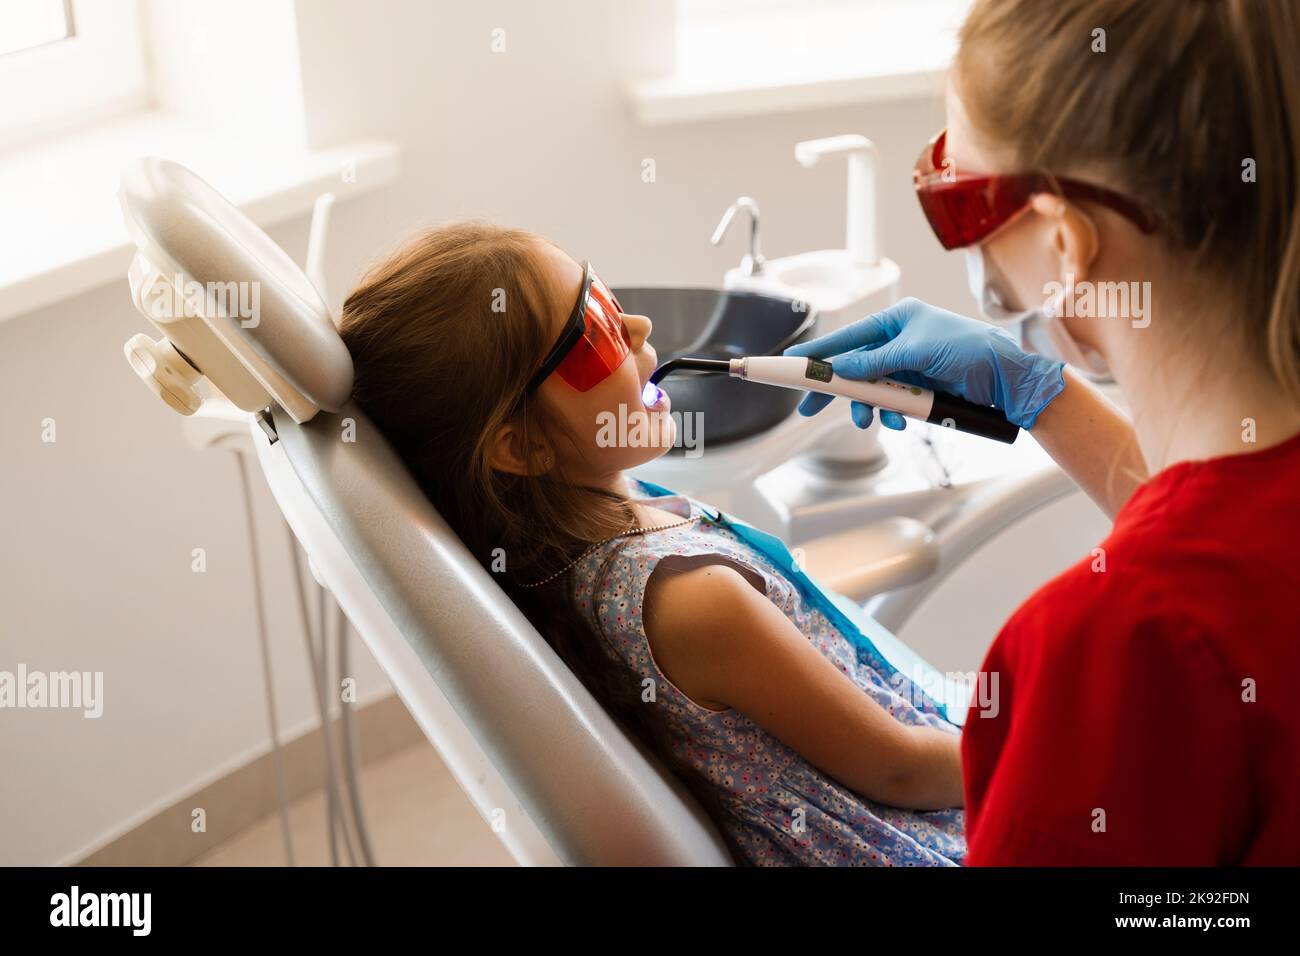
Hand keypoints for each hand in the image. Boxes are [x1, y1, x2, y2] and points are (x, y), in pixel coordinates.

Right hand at [784, 297, 1065, 429]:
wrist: (1009, 379)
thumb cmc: (971, 350)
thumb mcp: (917, 352)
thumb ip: (874, 361)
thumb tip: (838, 368)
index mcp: (898, 320)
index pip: (849, 336)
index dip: (819, 353)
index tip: (793, 364)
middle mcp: (899, 340)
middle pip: (853, 366)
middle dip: (835, 389)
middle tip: (809, 408)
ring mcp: (908, 366)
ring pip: (870, 390)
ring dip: (868, 408)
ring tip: (871, 422)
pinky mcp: (918, 388)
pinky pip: (891, 403)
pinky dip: (890, 414)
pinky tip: (897, 421)